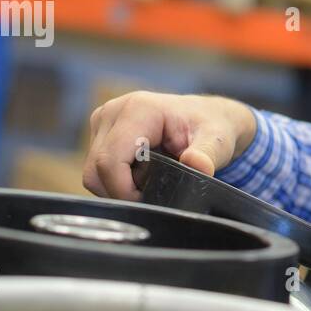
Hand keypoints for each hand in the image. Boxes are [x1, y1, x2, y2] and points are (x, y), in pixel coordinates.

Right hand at [82, 91, 256, 199]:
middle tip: (153, 193)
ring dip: (119, 186)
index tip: (148, 201)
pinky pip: (97, 169)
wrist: (207, 116)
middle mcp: (113, 111)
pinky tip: (142, 173)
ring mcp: (103, 120)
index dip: (123, 190)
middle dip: (121, 191)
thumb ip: (207, 155)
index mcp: (138, 109)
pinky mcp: (100, 132)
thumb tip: (197, 165)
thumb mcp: (217, 142)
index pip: (110, 161)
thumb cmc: (212, 127)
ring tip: (151, 179)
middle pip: (96, 169)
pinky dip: (117, 180)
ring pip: (93, 172)